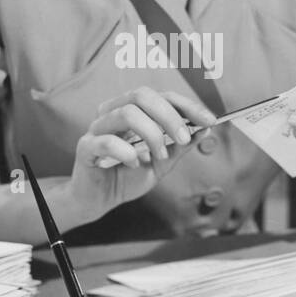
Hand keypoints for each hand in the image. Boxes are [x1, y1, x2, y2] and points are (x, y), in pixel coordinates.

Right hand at [68, 87, 217, 220]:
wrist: (100, 200)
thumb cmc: (127, 176)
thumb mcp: (162, 162)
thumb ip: (180, 146)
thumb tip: (206, 129)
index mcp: (132, 110)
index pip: (162, 96)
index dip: (187, 105)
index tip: (209, 120)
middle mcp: (113, 112)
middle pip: (142, 96)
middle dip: (169, 116)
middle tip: (183, 139)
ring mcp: (97, 128)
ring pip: (127, 113)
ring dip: (151, 134)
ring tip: (159, 156)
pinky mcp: (86, 147)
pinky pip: (107, 141)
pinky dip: (127, 153)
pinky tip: (134, 165)